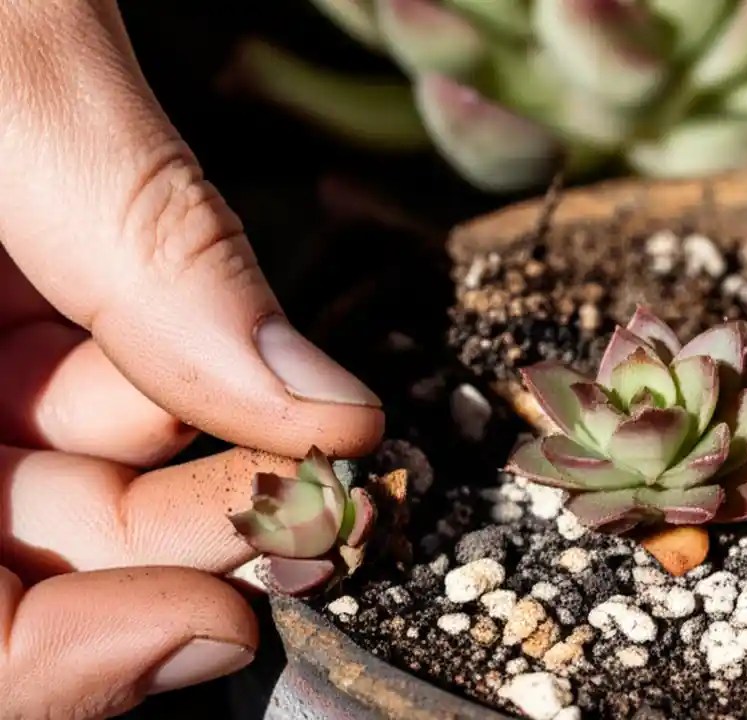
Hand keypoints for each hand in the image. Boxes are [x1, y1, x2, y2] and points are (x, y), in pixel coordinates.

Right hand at [0, 1, 382, 715]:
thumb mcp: (19, 81)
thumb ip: (156, 249)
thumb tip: (328, 411)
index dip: (67, 662)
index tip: (222, 624)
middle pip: (17, 551)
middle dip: (173, 539)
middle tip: (315, 500)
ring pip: (58, 475)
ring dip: (190, 459)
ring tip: (290, 418)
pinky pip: (74, 383)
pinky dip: (162, 376)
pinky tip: (211, 340)